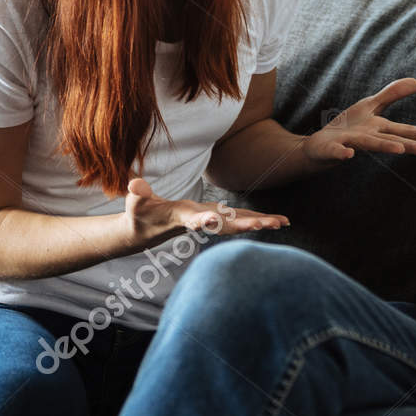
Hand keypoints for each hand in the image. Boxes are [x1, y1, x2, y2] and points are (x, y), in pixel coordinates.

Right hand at [125, 175, 286, 247]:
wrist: (147, 231)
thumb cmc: (140, 214)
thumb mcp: (135, 204)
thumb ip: (137, 194)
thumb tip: (134, 184)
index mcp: (180, 217)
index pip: (192, 219)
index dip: (202, 221)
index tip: (211, 221)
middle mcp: (201, 221)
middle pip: (224, 225)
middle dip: (243, 225)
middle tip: (264, 225)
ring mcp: (210, 220)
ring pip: (238, 222)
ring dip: (259, 223)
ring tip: (282, 222)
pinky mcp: (217, 218)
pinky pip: (242, 219)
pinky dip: (260, 220)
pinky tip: (280, 221)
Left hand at [301, 77, 415, 162]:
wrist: (318, 146)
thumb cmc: (348, 128)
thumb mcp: (370, 106)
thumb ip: (392, 95)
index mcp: (381, 130)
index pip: (408, 130)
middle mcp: (370, 138)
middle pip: (394, 140)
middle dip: (413, 145)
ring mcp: (351, 144)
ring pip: (370, 145)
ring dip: (384, 146)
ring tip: (399, 150)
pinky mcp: (332, 148)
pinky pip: (337, 151)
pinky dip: (342, 153)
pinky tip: (348, 154)